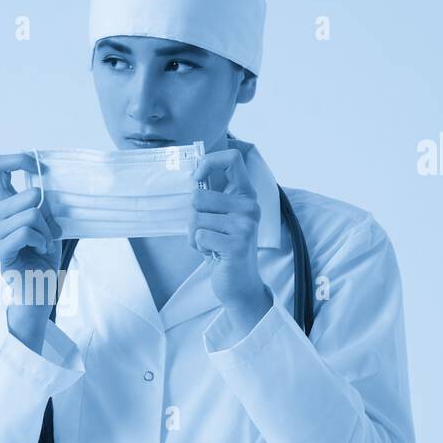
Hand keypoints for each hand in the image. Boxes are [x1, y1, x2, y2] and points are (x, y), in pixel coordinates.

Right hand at [0, 154, 63, 350]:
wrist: (39, 292)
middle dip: (46, 214)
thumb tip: (42, 187)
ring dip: (46, 231)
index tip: (36, 166)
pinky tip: (40, 252)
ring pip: (29, 215)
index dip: (17, 160)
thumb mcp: (47, 223)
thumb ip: (42, 204)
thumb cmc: (43, 258)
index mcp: (1, 205)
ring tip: (43, 244)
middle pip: (25, 195)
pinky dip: (42, 241)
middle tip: (48, 232)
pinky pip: (26, 232)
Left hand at [187, 148, 271, 325]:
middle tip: (208, 232)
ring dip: (195, 235)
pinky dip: (199, 246)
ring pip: (195, 218)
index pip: (232, 158)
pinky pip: (199, 236)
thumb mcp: (222, 217)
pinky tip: (214, 253)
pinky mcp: (236, 244)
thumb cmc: (224, 248)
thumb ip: (212, 198)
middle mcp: (249, 206)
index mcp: (246, 195)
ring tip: (211, 244)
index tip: (197, 178)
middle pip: (198, 196)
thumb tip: (193, 177)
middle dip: (193, 217)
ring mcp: (245, 225)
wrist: (240, 284)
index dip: (209, 162)